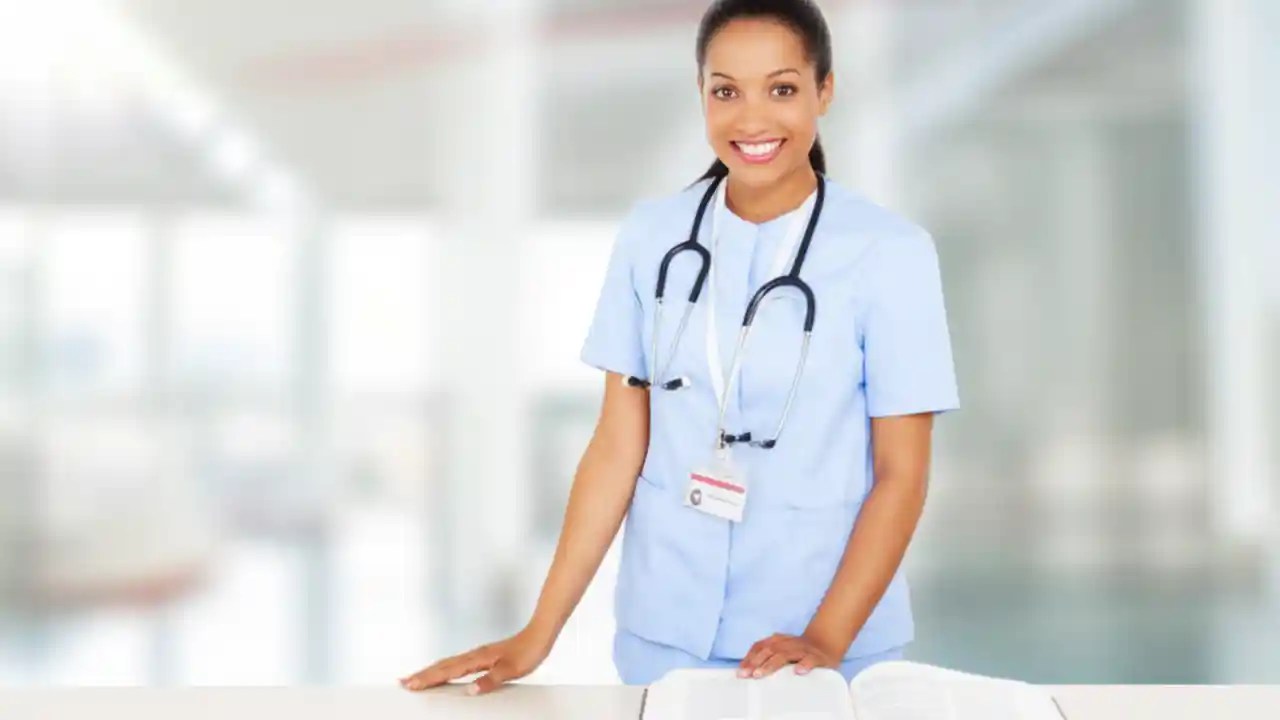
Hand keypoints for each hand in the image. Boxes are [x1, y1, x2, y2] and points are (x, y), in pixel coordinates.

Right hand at [399, 626, 553, 694]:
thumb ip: (490, 680)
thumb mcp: (511, 670)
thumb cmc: (528, 651)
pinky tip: (444, 673)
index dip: (428, 678)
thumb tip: (471, 689)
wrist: (539, 635)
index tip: (410, 684)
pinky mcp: (482, 656)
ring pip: (447, 663)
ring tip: (415, 678)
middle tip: (403, 682)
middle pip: (442, 666)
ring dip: (430, 671)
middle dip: (422, 675)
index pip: (447, 671)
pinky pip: (457, 663)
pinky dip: (445, 668)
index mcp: (477, 658)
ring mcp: (477, 654)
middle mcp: (474, 655)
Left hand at [738, 632, 838, 678]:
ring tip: (760, 674)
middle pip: (770, 649)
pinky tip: (798, 671)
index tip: (740, 671)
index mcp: (778, 640)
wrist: (826, 645)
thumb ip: (768, 657)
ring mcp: (803, 649)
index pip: (760, 646)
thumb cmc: (799, 652)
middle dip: (756, 662)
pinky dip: (804, 664)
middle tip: (748, 674)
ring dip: (772, 664)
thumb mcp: (782, 651)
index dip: (750, 657)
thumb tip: (747, 671)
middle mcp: (789, 642)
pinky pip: (810, 659)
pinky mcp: (817, 657)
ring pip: (786, 654)